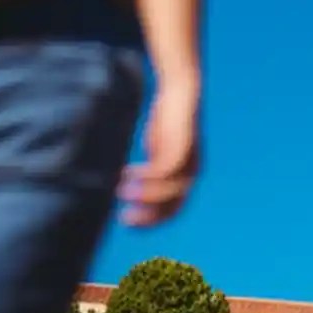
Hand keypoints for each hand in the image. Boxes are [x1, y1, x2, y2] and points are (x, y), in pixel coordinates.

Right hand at [119, 83, 200, 226]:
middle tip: (123, 219)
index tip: (127, 220)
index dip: (151, 219)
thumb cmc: (167, 120)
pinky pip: (164, 171)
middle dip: (148, 216)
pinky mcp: (183, 147)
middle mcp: (192, 172)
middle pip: (173, 206)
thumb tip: (126, 180)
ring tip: (120, 192)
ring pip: (169, 191)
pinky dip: (145, 177)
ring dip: (144, 196)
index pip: (173, 208)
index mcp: (187, 175)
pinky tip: (126, 173)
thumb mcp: (156, 148)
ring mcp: (189, 160)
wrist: (181, 92)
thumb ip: (149, 166)